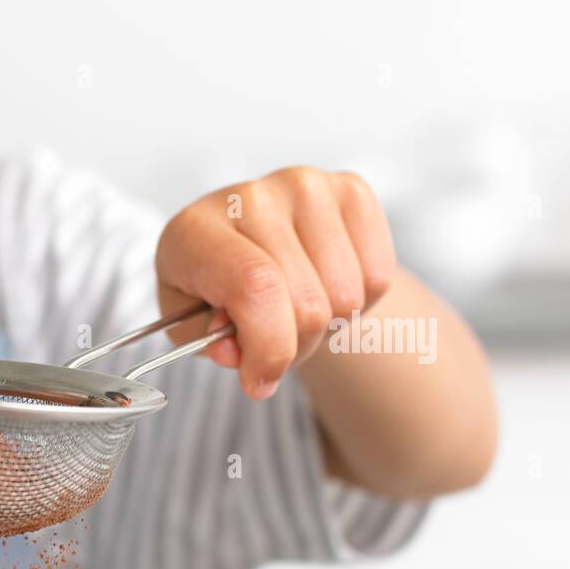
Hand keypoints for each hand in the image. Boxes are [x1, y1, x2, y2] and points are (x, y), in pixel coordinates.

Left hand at [154, 166, 396, 399]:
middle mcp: (250, 198)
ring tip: (297, 313)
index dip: (269, 348)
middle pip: (307, 303)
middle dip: (296, 346)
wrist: (246, 244)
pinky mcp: (350, 189)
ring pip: (348, 296)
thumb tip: (237, 352)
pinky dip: (359, 303)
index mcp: (195, 231)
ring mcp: (304, 186)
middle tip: (275, 345)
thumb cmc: (211, 289)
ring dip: (329, 326)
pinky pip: (379, 276)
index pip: (255, 287)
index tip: (260, 382)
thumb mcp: (190, 326)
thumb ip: (208, 344)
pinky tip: (325, 287)